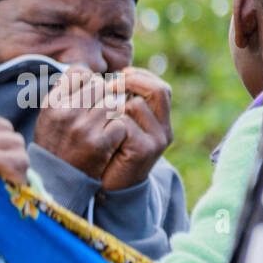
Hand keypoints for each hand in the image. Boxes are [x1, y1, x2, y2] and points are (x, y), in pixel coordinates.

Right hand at [33, 66, 128, 179]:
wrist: (56, 179)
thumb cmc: (54, 142)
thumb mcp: (49, 115)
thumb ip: (64, 91)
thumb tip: (86, 69)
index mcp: (52, 103)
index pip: (79, 72)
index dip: (87, 80)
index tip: (86, 92)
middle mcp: (66, 112)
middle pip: (99, 86)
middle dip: (102, 97)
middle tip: (97, 112)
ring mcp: (84, 128)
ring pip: (113, 104)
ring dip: (112, 114)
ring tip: (102, 126)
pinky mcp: (100, 143)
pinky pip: (120, 123)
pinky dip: (117, 131)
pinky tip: (108, 139)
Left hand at [99, 67, 171, 189]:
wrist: (109, 188)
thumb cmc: (108, 153)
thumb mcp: (117, 126)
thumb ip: (119, 104)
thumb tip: (106, 76)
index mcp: (158, 120)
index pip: (159, 87)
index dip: (139, 76)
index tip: (119, 74)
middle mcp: (163, 129)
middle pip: (158, 90)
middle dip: (131, 82)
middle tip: (108, 85)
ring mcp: (156, 140)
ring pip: (136, 105)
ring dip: (114, 105)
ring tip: (100, 115)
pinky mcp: (144, 150)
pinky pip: (125, 124)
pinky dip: (110, 124)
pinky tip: (100, 132)